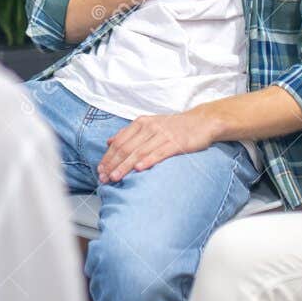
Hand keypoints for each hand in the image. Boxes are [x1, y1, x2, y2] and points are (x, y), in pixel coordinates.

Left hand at [98, 110, 218, 183]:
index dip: (108, 156)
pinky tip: (139, 169)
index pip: (119, 142)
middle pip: (126, 148)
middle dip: (113, 164)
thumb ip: (129, 133)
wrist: (201, 122)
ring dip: (125, 166)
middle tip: (103, 178)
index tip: (100, 170)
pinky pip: (159, 153)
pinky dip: (148, 161)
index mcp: (141, 123)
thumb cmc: (174, 126)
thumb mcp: (149, 124)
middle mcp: (149, 127)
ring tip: (115, 177)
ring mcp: (163, 135)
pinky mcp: (176, 143)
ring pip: (139, 152)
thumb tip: (109, 141)